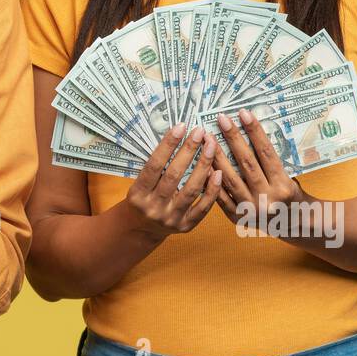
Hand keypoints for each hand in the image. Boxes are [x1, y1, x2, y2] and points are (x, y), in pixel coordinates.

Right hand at [124, 123, 223, 242]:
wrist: (141, 229)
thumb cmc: (142, 198)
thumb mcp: (138, 183)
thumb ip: (155, 167)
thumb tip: (177, 137)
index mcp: (138, 194)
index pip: (154, 165)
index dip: (167, 145)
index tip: (180, 126)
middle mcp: (153, 208)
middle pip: (173, 175)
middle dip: (188, 151)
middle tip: (200, 132)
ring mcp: (170, 219)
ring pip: (190, 190)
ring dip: (203, 166)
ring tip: (211, 146)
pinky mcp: (185, 226)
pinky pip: (203, 207)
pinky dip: (212, 190)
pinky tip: (219, 172)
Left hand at [209, 108, 305, 230]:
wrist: (292, 225)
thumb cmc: (290, 195)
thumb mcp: (289, 178)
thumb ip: (270, 162)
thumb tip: (249, 132)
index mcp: (283, 186)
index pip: (266, 153)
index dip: (255, 132)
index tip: (244, 113)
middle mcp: (268, 199)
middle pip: (246, 163)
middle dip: (233, 138)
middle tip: (221, 118)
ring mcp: (251, 210)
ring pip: (230, 179)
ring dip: (217, 156)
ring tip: (207, 137)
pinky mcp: (238, 218)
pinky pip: (221, 197)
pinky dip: (212, 180)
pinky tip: (203, 163)